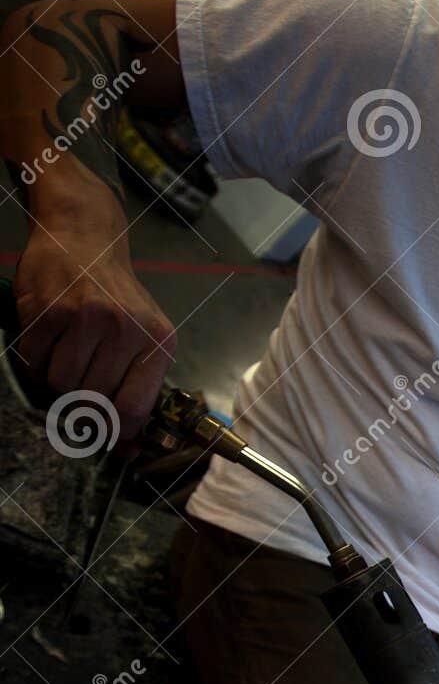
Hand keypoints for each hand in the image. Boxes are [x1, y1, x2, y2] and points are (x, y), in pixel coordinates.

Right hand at [13, 226, 175, 444]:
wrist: (86, 237)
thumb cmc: (116, 296)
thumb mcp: (144, 335)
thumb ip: (138, 387)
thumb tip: (126, 447)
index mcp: (158, 342)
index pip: (133, 409)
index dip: (115, 433)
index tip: (106, 438)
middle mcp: (127, 330)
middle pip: (92, 402)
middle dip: (80, 405)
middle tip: (77, 387)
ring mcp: (88, 319)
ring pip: (61, 385)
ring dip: (56, 381)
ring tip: (65, 355)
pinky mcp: (50, 311)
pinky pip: (35, 361)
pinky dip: (35, 360)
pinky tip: (47, 340)